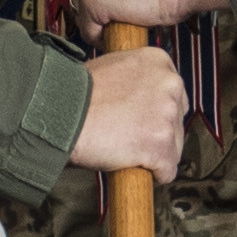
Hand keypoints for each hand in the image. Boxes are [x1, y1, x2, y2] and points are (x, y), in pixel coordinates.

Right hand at [64, 44, 187, 174]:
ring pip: (174, 147)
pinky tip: (130, 165)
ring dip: (152, 153)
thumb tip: (141, 97)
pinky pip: (167, 171)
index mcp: (159, 61)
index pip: (173, 93)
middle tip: (127, 135)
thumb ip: (135, 79)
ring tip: (123, 149)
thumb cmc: (74, 94)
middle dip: (156, 132)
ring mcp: (167, 115)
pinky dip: (152, 175)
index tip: (137, 119)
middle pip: (177, 120)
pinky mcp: (162, 145)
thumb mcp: (111, 68)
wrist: (60, 113)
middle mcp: (170, 84)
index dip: (154, 111)